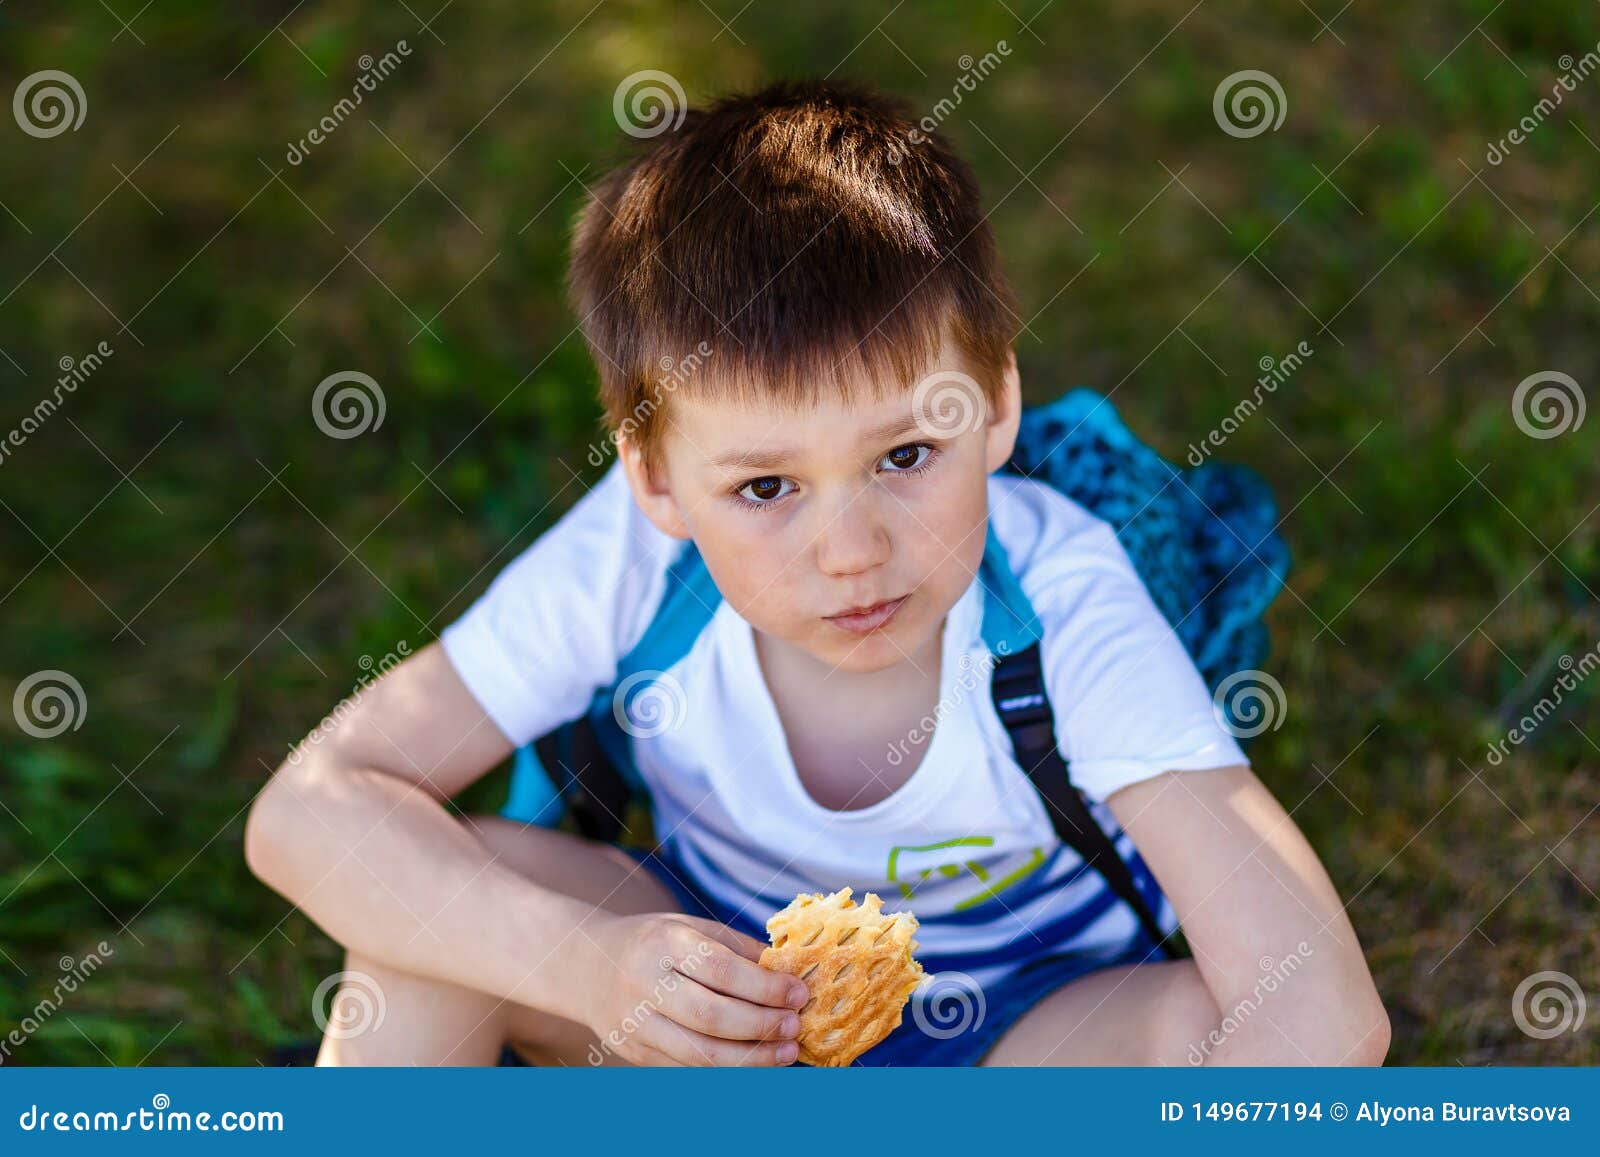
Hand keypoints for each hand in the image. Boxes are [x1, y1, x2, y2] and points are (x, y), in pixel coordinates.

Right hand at [576, 911, 808, 1065]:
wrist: (589, 966)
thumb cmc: (656, 942)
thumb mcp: (691, 928)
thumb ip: (738, 949)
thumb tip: (791, 972)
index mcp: (664, 942)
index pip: (720, 969)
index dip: (764, 986)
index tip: (798, 993)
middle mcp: (645, 984)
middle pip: (710, 1016)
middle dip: (761, 1025)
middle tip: (795, 1026)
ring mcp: (635, 1024)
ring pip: (699, 1053)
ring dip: (751, 1058)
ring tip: (786, 1053)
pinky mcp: (635, 1053)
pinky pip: (688, 1068)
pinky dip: (727, 1069)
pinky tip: (756, 1062)